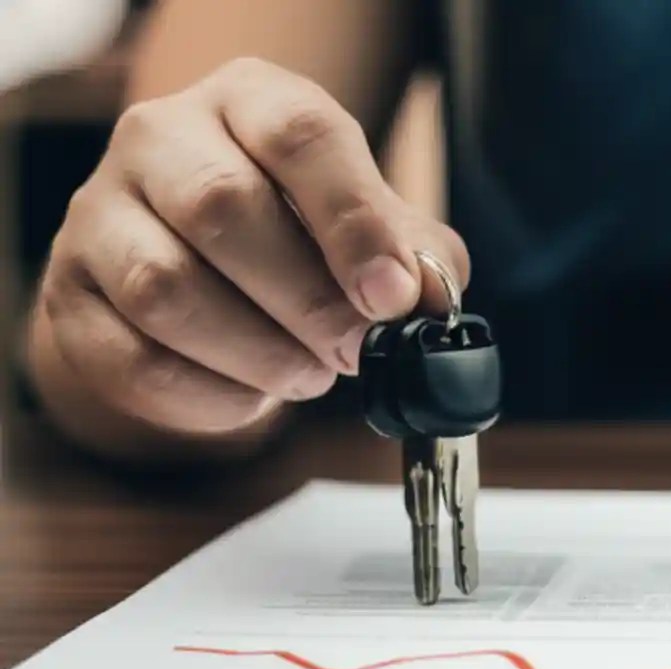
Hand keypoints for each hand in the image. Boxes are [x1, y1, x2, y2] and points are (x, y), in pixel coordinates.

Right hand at [31, 58, 467, 437]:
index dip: (354, 220)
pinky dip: (210, 395)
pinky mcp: (72, 295)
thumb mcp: (373, 228)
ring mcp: (100, 214)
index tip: (393, 295)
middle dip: (308, 299)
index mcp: (248, 99)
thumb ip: (415, 256)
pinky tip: (254, 394)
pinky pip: (134, 359)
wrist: (203, 272)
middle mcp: (160, 137)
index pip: (298, 134)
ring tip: (311, 373)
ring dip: (259, 352)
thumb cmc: (303, 238)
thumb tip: (426, 304)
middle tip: (354, 350)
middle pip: (223, 206)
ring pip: (167, 288)